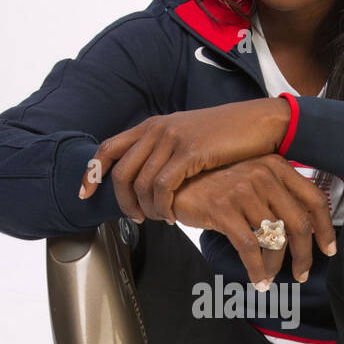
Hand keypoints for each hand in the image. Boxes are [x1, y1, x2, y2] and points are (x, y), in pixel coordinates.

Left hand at [78, 99, 290, 222]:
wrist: (259, 123)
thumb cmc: (227, 136)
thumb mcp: (188, 137)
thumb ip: (165, 150)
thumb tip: (147, 175)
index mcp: (152, 125)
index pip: (109, 147)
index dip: (92, 172)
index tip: (85, 193)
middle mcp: (157, 129)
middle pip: (121, 171)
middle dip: (122, 202)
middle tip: (135, 218)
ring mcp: (172, 139)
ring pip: (141, 184)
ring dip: (146, 209)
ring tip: (159, 219)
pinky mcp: (190, 152)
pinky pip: (163, 187)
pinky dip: (162, 207)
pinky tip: (172, 216)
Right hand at [170, 154, 336, 289]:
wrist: (173, 180)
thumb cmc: (212, 183)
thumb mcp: (249, 177)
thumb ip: (274, 193)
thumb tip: (298, 227)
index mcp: (276, 166)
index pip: (314, 199)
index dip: (325, 229)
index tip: (328, 249)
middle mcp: (264, 175)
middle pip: (299, 223)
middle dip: (304, 255)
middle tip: (301, 274)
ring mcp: (243, 191)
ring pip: (274, 239)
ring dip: (276, 266)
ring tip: (272, 277)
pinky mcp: (223, 209)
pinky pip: (249, 247)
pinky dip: (257, 269)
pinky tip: (258, 280)